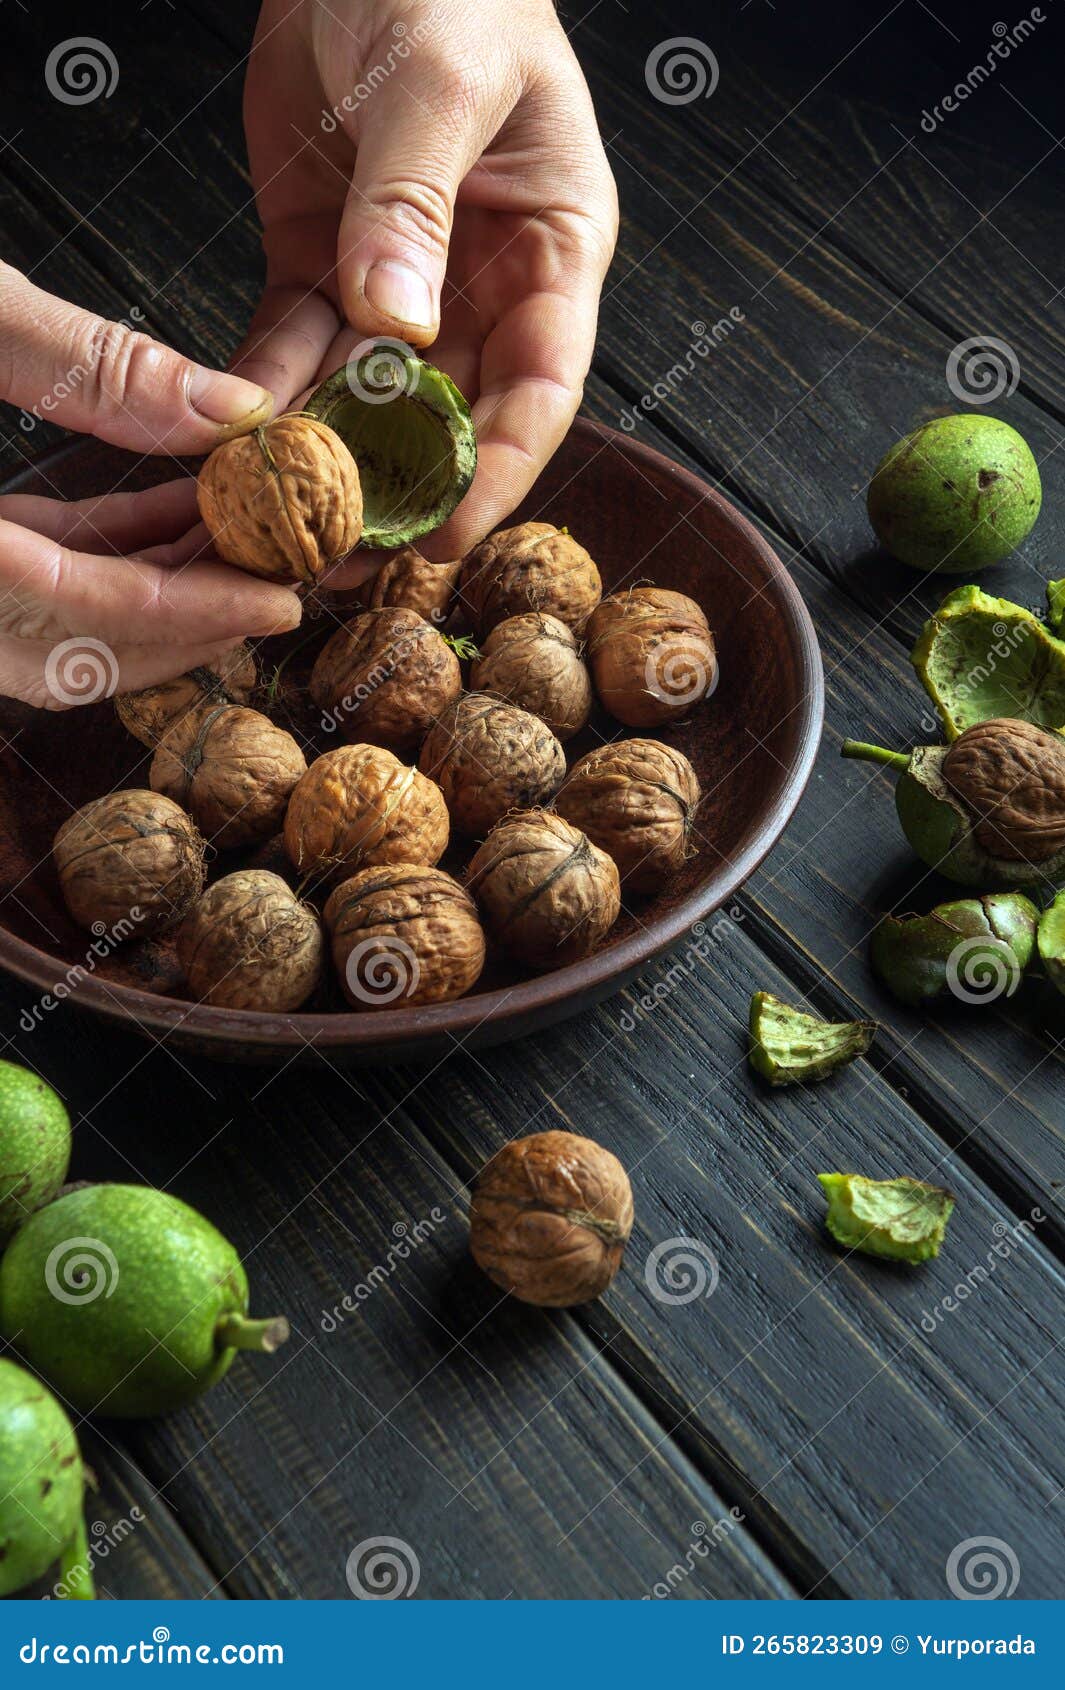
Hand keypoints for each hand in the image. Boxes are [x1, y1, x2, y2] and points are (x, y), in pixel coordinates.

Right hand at [0, 263, 301, 709]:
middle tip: (275, 584)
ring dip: (145, 593)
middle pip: (66, 655)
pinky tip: (165, 508)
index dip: (190, 615)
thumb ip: (83, 362)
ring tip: (237, 536)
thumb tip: (226, 412)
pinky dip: (94, 554)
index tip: (280, 597)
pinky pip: (16, 577)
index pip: (75, 618)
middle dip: (180, 627)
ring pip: (42, 630)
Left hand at [236, 0, 617, 559]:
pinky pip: (299, 346)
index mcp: (552, 249)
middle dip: (399, 491)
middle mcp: (483, 285)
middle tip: (346, 556)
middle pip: (449, 417)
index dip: (496, 471)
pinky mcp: (327, 266)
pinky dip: (271, 393)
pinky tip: (241, 439)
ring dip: (329, 461)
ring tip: (287, 524)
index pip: (539, 388)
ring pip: (369, 398)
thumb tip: (396, 326)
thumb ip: (414, 204)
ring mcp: (403, 283)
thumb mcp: (437, 83)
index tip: (446, 535)